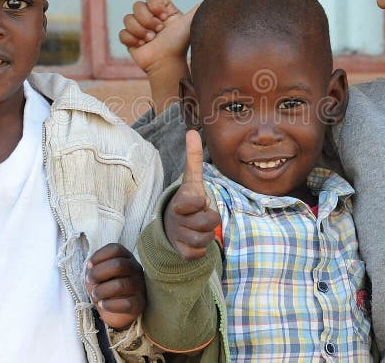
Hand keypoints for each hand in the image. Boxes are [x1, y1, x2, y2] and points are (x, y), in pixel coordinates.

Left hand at [85, 243, 145, 329]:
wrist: (114, 312)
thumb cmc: (105, 289)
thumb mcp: (97, 276)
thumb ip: (94, 268)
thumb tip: (91, 267)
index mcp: (127, 259)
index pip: (116, 249)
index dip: (99, 256)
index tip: (89, 266)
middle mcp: (136, 269)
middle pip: (118, 264)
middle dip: (98, 273)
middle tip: (89, 281)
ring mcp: (140, 286)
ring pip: (120, 285)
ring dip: (101, 290)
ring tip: (95, 295)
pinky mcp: (139, 303)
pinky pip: (126, 303)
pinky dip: (109, 305)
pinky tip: (103, 305)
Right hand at [119, 0, 195, 74]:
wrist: (168, 63)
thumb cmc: (179, 44)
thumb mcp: (190, 22)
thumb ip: (199, 9)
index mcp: (162, 11)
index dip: (155, 5)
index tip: (165, 17)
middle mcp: (150, 18)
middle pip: (137, 5)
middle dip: (148, 19)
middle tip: (159, 31)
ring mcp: (139, 29)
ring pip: (128, 18)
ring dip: (140, 30)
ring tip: (151, 40)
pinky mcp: (130, 41)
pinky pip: (122, 33)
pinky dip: (132, 39)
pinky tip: (142, 46)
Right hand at [164, 130, 220, 259]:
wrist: (173, 223)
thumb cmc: (188, 199)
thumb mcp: (192, 179)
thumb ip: (193, 157)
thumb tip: (192, 131)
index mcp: (180, 202)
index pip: (190, 203)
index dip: (198, 203)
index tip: (202, 200)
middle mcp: (177, 220)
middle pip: (205, 224)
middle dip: (210, 220)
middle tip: (205, 215)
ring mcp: (178, 236)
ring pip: (203, 239)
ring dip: (207, 234)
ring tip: (201, 227)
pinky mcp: (181, 251)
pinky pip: (197, 254)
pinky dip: (201, 249)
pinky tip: (197, 240)